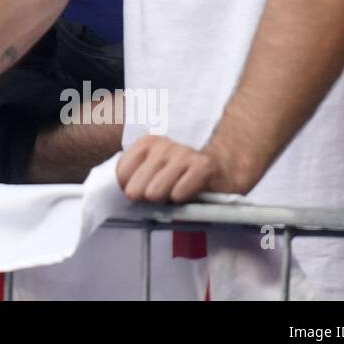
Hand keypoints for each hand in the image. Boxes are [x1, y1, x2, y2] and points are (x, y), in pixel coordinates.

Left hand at [115, 134, 241, 202]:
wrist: (222, 171)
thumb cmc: (181, 177)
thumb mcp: (154, 173)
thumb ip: (135, 180)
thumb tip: (125, 195)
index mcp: (146, 143)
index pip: (122, 172)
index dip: (127, 187)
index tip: (137, 194)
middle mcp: (163, 145)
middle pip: (137, 183)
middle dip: (143, 197)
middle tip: (153, 199)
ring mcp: (183, 153)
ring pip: (157, 189)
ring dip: (162, 199)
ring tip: (169, 197)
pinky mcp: (203, 165)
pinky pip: (181, 191)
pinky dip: (180, 198)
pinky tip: (184, 196)